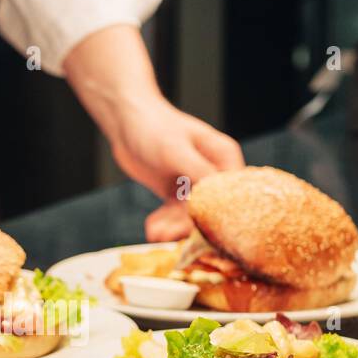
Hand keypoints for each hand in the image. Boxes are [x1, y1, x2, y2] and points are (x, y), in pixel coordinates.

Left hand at [109, 95, 243, 240]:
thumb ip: (200, 172)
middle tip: (167, 236)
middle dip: (189, 227)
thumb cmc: (153, 127)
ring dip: (172, 229)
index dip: (219, 218)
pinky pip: (174, 216)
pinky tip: (151, 228)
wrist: (125, 121)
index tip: (200, 233)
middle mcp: (214, 173)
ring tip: (155, 234)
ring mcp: (195, 184)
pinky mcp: (177, 192)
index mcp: (224, 158)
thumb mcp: (176, 150)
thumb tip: (221, 198)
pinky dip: (163, 224)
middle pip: (210, 210)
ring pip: (189, 216)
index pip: (232, 195)